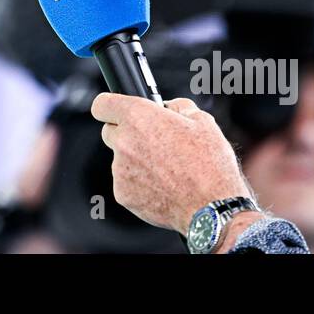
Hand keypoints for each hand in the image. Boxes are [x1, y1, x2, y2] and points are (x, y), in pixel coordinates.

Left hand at [91, 93, 252, 233]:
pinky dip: (138, 183)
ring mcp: (120, 170)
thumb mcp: (203, 121)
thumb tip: (168, 107)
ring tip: (166, 170)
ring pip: (120, 159)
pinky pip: (125, 182)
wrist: (211, 208)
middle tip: (152, 142)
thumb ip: (178, 107)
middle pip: (109, 131)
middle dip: (126, 134)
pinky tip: (162, 186)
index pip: (102, 104)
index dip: (110, 106)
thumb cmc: (209, 165)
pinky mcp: (122, 194)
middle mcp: (124, 142)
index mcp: (139, 117)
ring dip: (135, 161)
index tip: (117, 111)